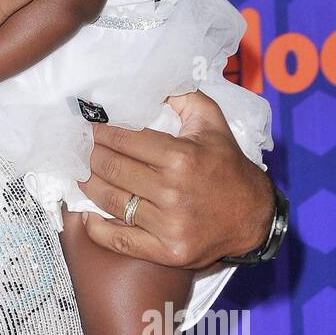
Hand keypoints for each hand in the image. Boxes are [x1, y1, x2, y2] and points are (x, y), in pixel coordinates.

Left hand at [77, 90, 273, 269]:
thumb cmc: (228, 165)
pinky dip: (97, 227)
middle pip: (112, 169)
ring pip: (110, 201)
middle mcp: (173, 192)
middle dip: (91, 155)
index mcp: (181, 158)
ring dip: (89, 185)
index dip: (101, 132)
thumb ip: (183, 97)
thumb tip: (151, 82)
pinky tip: (89, 213)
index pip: (124, 140)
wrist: (254, 216)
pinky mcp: (166, 252)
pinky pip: (118, 241)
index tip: (90, 127)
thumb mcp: (212, 122)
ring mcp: (169, 225)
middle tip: (82, 148)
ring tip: (82, 174)